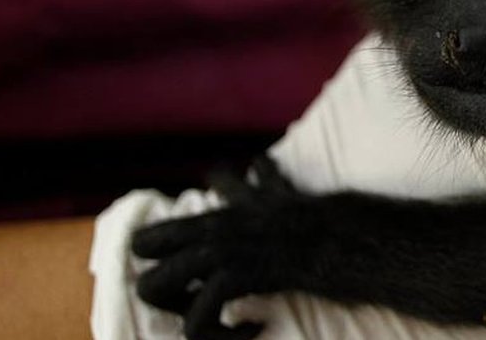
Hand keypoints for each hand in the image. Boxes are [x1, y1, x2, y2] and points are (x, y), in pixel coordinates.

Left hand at [131, 157, 307, 339]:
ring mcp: (219, 249)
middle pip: (140, 256)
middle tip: (198, 303)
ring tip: (218, 323)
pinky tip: (254, 329)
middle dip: (162, 293)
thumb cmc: (319, 218)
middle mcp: (208, 228)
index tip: (186, 282)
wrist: (345, 234)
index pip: (145, 237)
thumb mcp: (279, 192)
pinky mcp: (236, 275)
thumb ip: (258, 183)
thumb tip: (257, 163)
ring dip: (181, 315)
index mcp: (213, 214)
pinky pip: (199, 318)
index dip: (155, 265)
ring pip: (153, 288)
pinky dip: (222, 335)